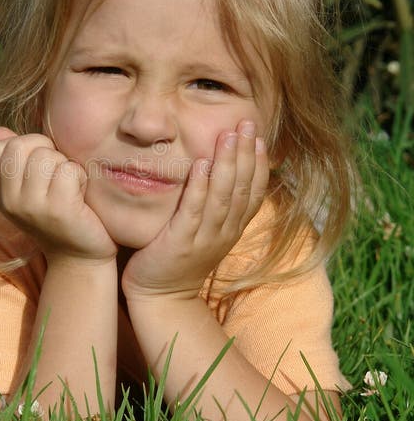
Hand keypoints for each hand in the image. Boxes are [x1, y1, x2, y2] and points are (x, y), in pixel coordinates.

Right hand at [0, 127, 116, 264]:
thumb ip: (16, 158)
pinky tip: (81, 197)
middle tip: (59, 174)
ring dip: (66, 165)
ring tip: (70, 188)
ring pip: (47, 156)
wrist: (80, 256)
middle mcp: (9, 200)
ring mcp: (31, 206)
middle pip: (22, 145)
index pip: (0, 146)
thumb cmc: (59, 214)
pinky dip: (81, 177)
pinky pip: (68, 170)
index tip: (41, 167)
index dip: (26, 146)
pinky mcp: (58, 210)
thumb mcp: (31, 187)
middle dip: (47, 150)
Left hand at [122, 120, 268, 301]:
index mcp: (232, 229)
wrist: (161, 298)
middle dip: (246, 153)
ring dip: (227, 163)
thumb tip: (218, 173)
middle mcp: (224, 232)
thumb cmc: (179, 259)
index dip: (259, 164)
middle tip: (248, 123)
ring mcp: (204, 238)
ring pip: (223, 196)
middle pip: (241, 188)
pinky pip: (193, 211)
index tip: (259, 137)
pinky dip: (199, 188)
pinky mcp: (181, 243)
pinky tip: (202, 165)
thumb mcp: (205, 232)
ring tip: (229, 135)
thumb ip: (214, 206)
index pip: (253, 192)